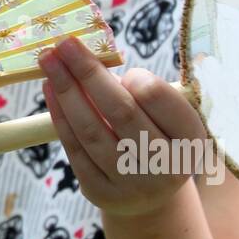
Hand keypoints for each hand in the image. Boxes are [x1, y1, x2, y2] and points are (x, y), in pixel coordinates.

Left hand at [38, 36, 208, 219]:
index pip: (158, 98)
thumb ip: (146, 93)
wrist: (151, 195)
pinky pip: (74, 149)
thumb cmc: (159, 137)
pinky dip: (59, 116)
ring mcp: (130, 183)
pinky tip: (50, 90)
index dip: (135, 76)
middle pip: (119, 111)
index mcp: (189, 139)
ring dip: (65, 91)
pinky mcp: (100, 192)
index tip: (122, 66)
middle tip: (65, 43)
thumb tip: (93, 59)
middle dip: (88, 72)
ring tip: (49, 61)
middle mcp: (164, 165)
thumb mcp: (170, 116)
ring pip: (90, 130)